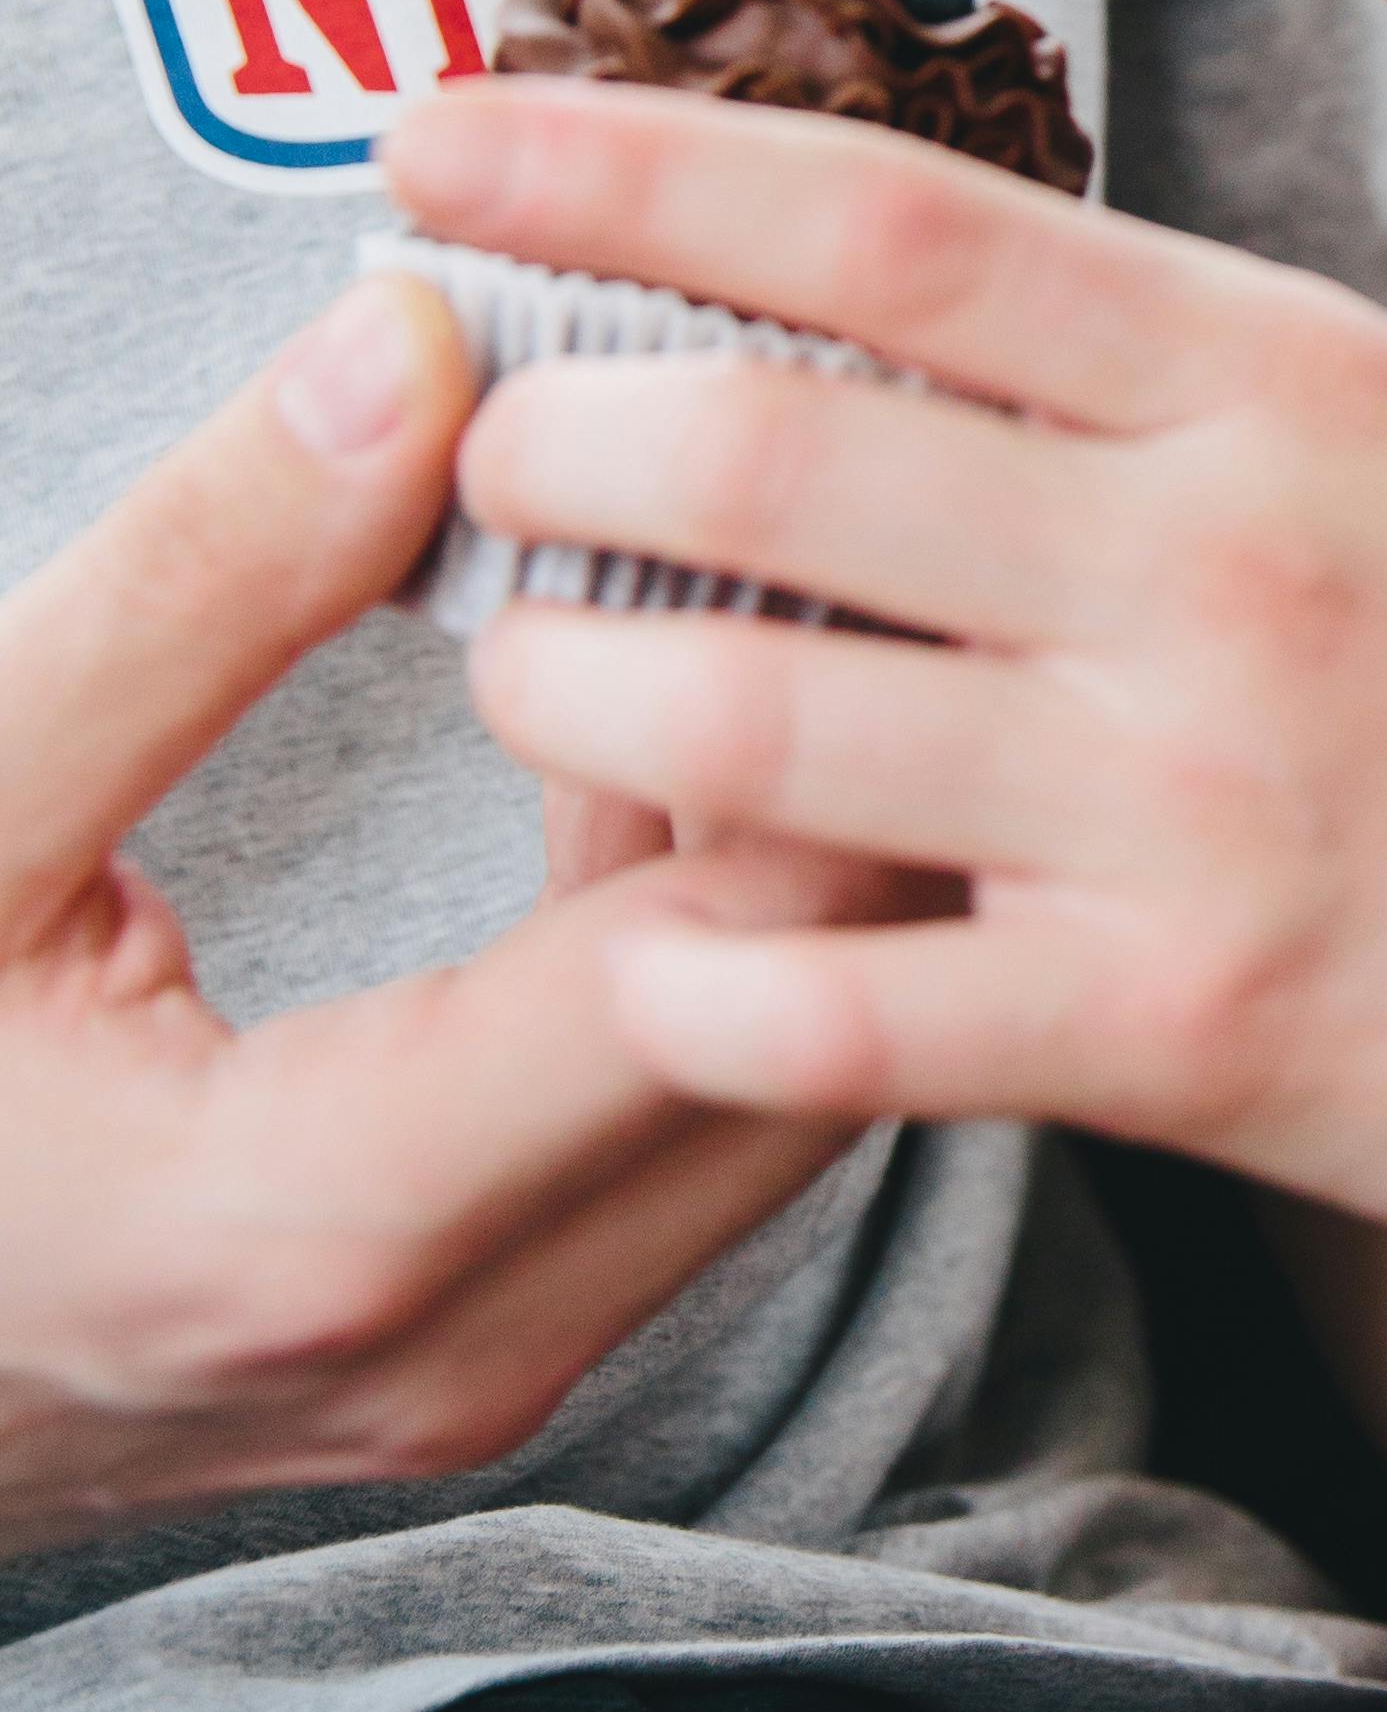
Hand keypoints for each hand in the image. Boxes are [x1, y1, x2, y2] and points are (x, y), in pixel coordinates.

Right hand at [0, 273, 873, 1540]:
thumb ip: (190, 597)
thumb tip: (412, 347)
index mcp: (323, 1231)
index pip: (726, 947)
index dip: (817, 690)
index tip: (838, 478)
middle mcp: (459, 1339)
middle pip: (824, 1024)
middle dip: (870, 749)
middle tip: (854, 493)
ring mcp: (479, 1364)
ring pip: (787, 1083)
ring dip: (804, 836)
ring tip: (767, 569)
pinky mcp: (475, 1334)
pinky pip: (684, 1114)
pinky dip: (703, 918)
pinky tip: (641, 714)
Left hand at [400, 90, 1386, 1263]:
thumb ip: (1147, 382)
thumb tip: (858, 302)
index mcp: (1275, 378)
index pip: (888, 211)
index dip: (620, 155)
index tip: (427, 123)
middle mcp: (1225, 561)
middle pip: (771, 447)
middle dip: (545, 438)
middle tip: (450, 451)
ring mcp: (1208, 799)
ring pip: (756, 728)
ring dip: (569, 695)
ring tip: (517, 680)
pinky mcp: (1199, 1030)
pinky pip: (850, 1010)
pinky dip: (695, 982)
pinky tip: (638, 961)